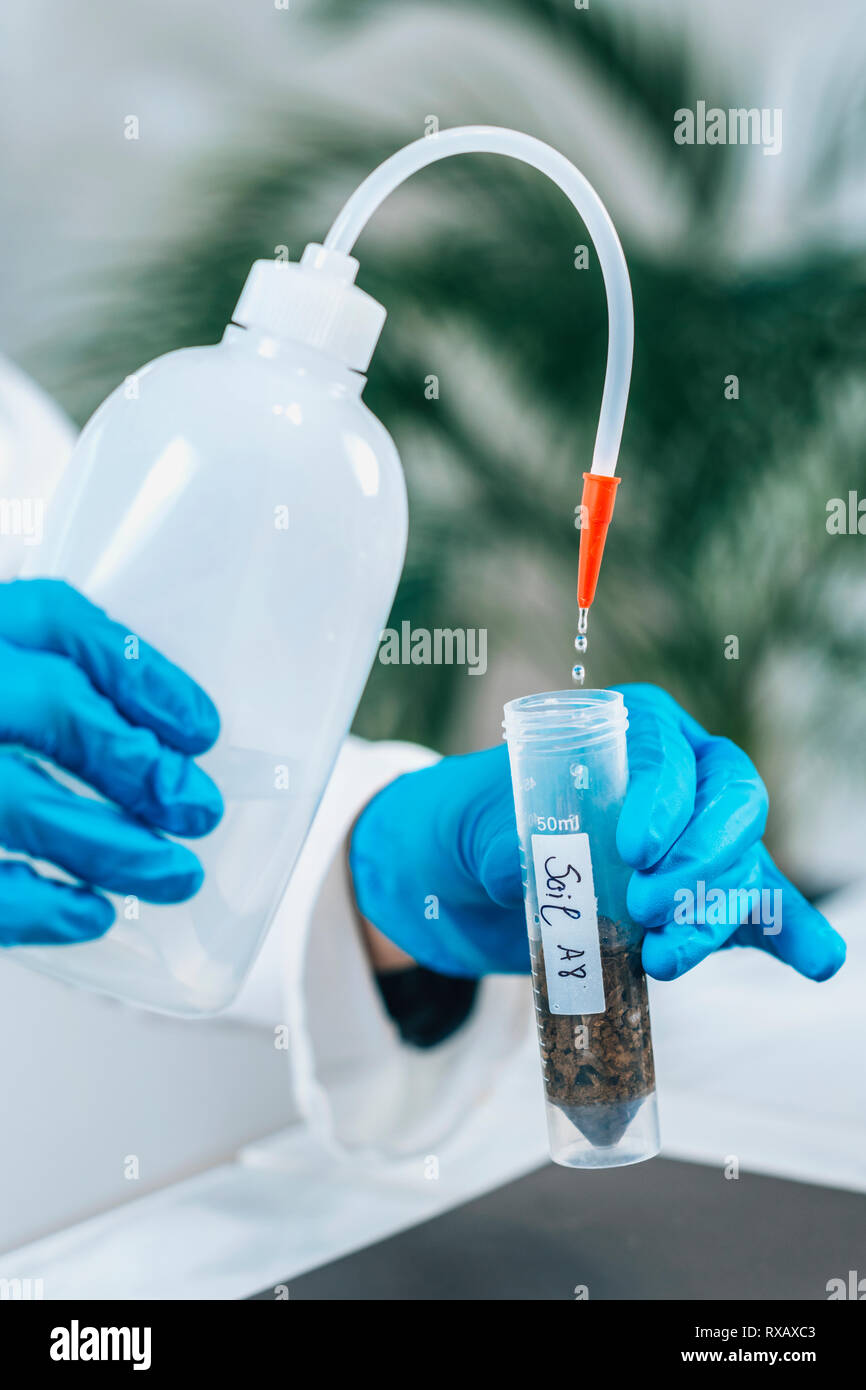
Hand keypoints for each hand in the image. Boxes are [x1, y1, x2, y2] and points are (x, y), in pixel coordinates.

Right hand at [0, 579, 222, 945]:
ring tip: (171, 875)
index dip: (140, 674)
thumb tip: (151, 738)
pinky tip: (87, 914)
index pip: (52, 620)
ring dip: (107, 844)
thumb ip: (23, 682)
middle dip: (133, 760)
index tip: (199, 731)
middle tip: (196, 808)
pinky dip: (34, 908)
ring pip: (14, 803)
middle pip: (40, 703)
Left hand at [349, 683, 845, 981]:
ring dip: (715, 914)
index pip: (670, 752)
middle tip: (644, 903)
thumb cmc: (472, 827)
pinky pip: (758, 915)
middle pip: (732, 804)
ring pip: (742, 868)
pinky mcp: (695, 903)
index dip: (665, 796)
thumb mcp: (474, 825)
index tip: (632, 847)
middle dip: (700, 857)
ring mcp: (693, 845)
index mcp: (630, 732)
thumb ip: (505, 844)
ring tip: (662, 957)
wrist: (462, 883)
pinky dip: (792, 936)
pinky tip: (816, 959)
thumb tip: (527, 871)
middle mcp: (679, 781)